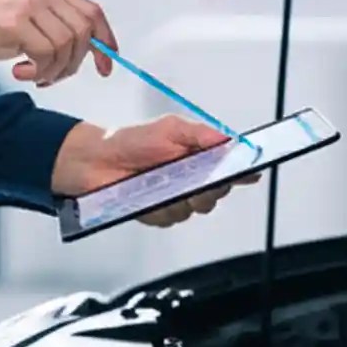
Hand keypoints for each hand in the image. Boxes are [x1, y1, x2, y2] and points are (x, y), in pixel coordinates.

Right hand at [0, 0, 117, 85]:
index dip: (105, 41)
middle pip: (85, 31)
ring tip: (30, 75)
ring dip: (53, 71)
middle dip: (75, 63)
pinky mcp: (15, 22)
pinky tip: (17, 73)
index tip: (106, 66)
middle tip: (51, 77)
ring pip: (67, 45)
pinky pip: (47, 54)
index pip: (91, 12)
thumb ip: (48, 29)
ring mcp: (29, 5)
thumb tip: (78, 54)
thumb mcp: (18, 23)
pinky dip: (38, 72)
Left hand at [52, 116, 260, 227]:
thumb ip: (200, 134)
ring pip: (194, 208)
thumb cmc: (131, 141)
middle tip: (200, 179)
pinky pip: (170, 218)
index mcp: (198, 158)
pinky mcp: (158, 214)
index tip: (250, 171)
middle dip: (210, 187)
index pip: (230, 168)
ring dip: (181, 196)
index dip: (244, 172)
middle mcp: (191, 181)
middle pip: (216, 194)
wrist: (96, 160)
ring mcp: (175, 200)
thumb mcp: (169, 128)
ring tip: (161, 181)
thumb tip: (227, 140)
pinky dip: (160, 207)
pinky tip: (147, 194)